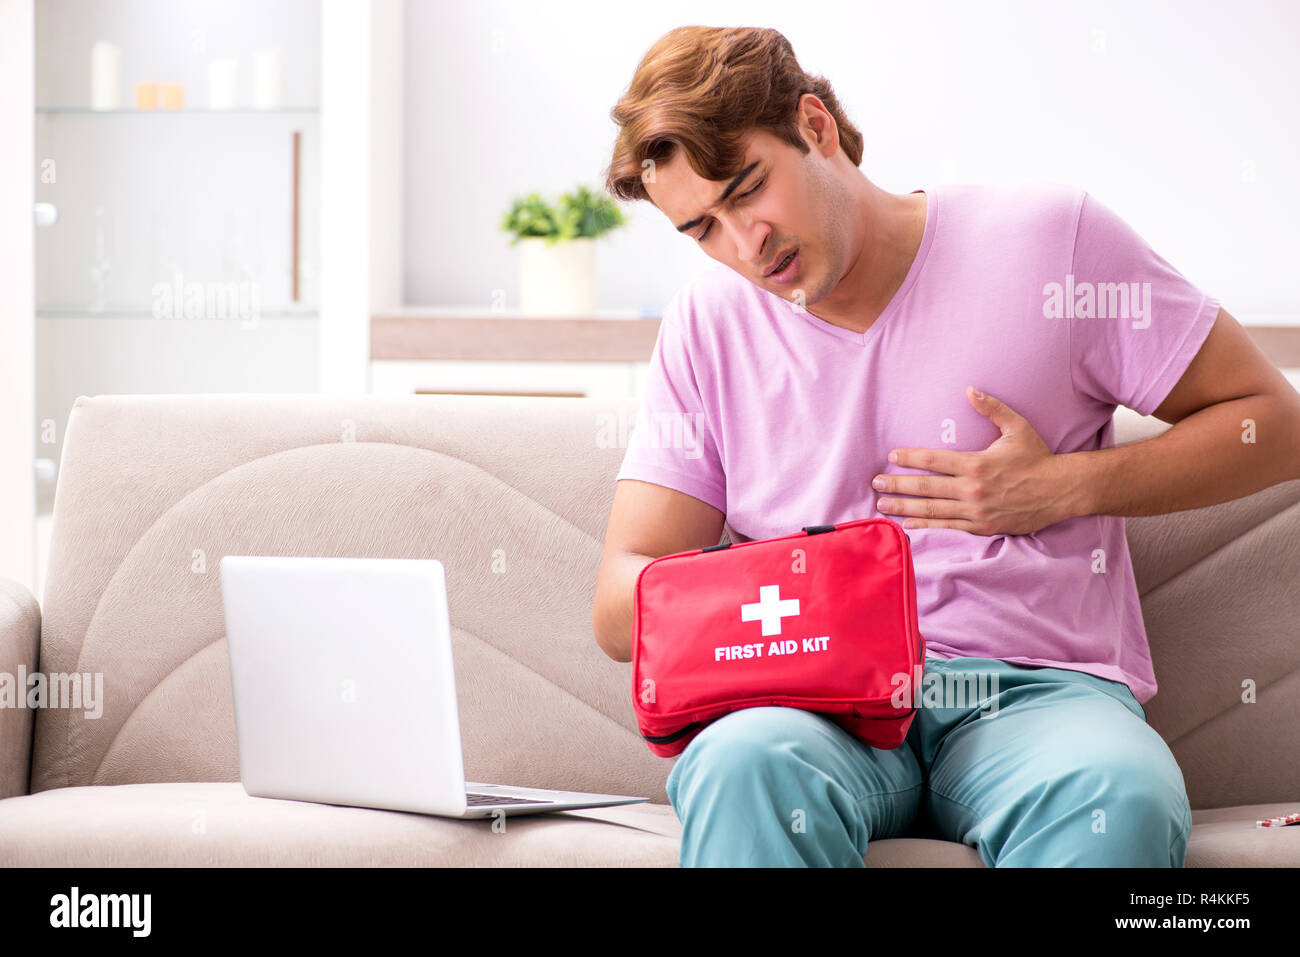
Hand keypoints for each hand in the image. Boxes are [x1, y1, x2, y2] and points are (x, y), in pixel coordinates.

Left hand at [871, 387, 1071, 535]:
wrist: (1060, 491)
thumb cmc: (1037, 457)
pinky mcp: (982, 527)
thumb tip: (970, 389)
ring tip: (882, 505)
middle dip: (897, 484)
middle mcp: (972, 488)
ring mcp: (976, 510)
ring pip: (932, 509)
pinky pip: (948, 527)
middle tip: (875, 483)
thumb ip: (992, 409)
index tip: (892, 456)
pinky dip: (925, 526)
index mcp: (977, 463)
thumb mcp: (1017, 427)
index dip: (910, 458)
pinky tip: (907, 523)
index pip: (934, 460)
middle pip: (926, 487)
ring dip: (904, 506)